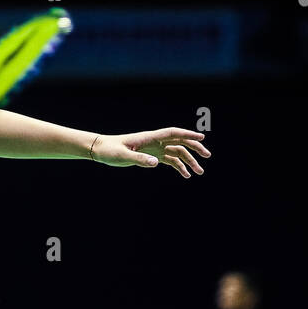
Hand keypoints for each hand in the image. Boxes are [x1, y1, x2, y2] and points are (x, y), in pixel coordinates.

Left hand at [90, 127, 209, 176]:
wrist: (100, 150)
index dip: (187, 134)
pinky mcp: (150, 156)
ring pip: (176, 153)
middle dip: (194, 148)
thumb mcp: (122, 156)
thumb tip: (156, 163)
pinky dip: (178, 167)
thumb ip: (139, 159)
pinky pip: (169, 160)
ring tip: (199, 172)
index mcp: (149, 137)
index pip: (172, 133)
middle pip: (179, 142)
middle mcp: (154, 142)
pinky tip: (186, 175)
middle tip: (207, 156)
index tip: (202, 138)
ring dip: (188, 161)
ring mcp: (153, 149)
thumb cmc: (109, 150)